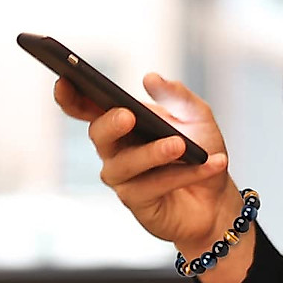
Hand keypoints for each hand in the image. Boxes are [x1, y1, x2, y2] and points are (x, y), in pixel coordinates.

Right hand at [54, 72, 238, 249]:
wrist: (218, 196)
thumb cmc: (200, 151)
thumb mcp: (197, 115)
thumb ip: (176, 95)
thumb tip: (150, 78)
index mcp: (122, 123)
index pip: (88, 108)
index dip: (71, 96)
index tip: (64, 80)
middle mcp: (116, 151)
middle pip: (99, 135)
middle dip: (110, 124)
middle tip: (128, 115)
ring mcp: (124, 180)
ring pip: (124, 165)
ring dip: (152, 153)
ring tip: (179, 145)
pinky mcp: (138, 204)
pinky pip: (155, 186)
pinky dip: (184, 173)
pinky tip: (211, 163)